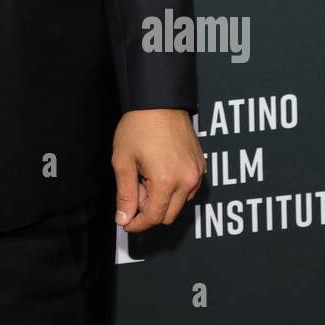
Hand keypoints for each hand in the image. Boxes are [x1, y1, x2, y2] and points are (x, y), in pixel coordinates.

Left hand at [112, 109, 205, 231]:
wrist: (159, 101)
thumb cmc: (139, 126)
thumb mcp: (123, 160)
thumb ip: (125, 194)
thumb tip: (124, 218)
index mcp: (166, 181)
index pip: (153, 217)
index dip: (137, 223)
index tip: (126, 221)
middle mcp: (186, 180)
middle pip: (168, 215)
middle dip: (149, 209)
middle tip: (135, 187)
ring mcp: (196, 173)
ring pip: (180, 204)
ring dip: (162, 199)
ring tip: (146, 175)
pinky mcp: (201, 166)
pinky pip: (189, 189)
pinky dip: (174, 188)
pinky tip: (160, 170)